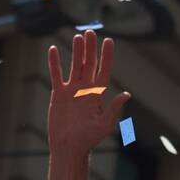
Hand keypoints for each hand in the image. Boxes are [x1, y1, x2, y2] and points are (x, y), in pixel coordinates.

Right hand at [47, 30, 132, 154]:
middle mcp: (86, 89)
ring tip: (77, 37)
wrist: (69, 147)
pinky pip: (56, 75)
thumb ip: (114, 108)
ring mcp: (72, 90)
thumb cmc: (89, 139)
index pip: (104, 70)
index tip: (109, 41)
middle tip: (90, 32)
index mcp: (98, 95)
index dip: (106, 56)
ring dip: (76, 52)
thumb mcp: (104, 124)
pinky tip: (52, 49)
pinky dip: (54, 63)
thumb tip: (126, 94)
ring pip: (74, 66)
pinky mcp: (58, 94)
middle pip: (89, 64)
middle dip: (90, 48)